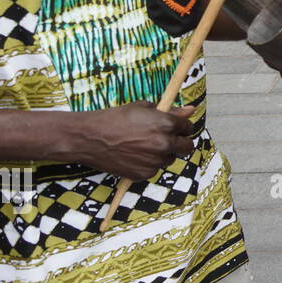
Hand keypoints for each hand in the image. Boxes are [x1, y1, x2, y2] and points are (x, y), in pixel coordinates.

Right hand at [72, 103, 196, 179]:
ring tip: (143, 145)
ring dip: (164, 153)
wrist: (90, 138)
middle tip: (167, 139)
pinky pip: (155, 169)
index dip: (181, 127)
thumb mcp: (143, 108)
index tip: (175, 127)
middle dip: (180, 142)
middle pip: (186, 147)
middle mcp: (164, 144)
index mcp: (166, 124)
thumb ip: (170, 111)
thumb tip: (191, 110)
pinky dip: (149, 164)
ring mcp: (155, 161)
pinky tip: (134, 155)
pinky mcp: (144, 174)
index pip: (187, 127)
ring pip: (170, 159)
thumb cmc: (116, 118)